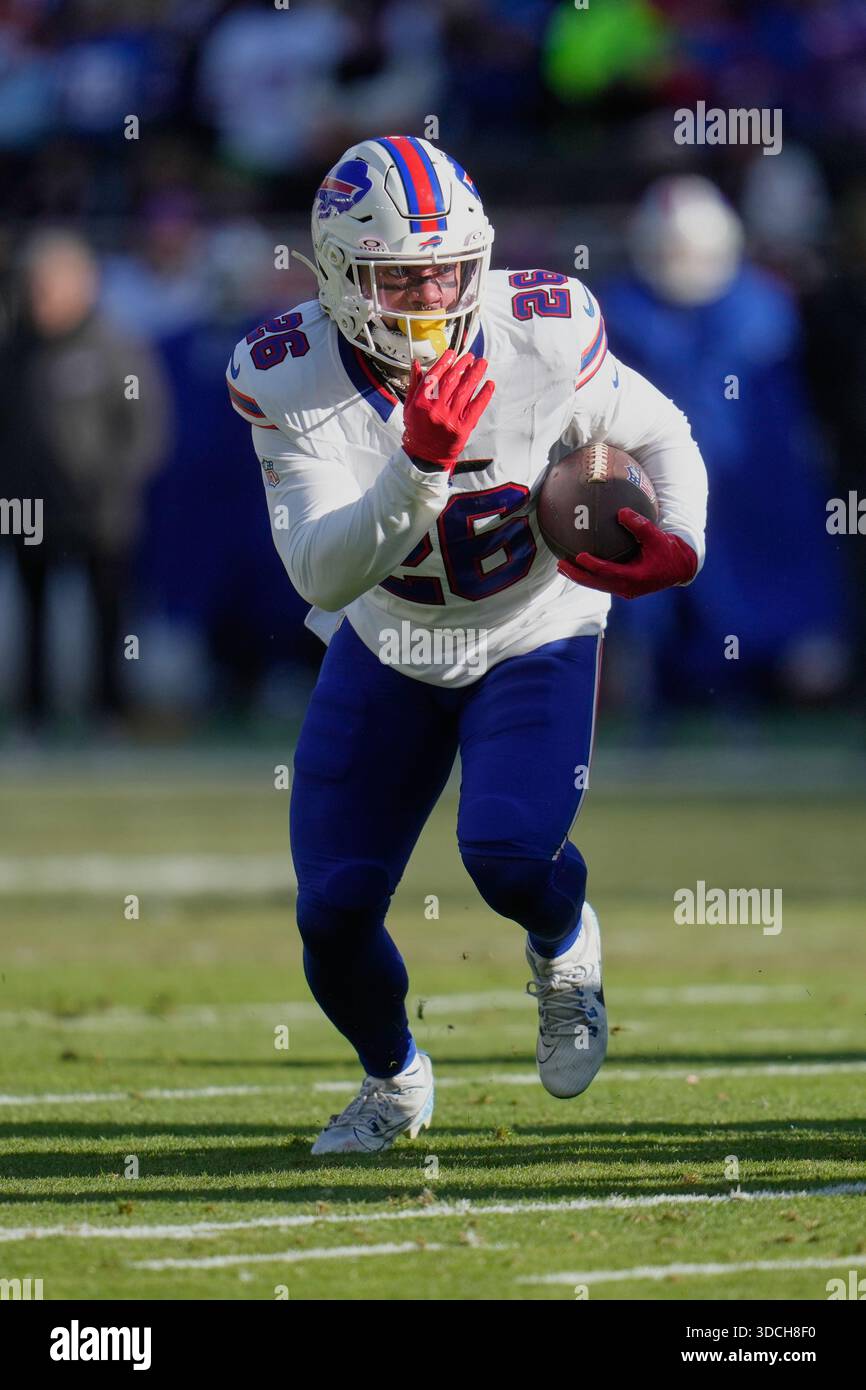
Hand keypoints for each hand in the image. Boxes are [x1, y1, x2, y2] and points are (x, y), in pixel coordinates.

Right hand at [402, 349, 494, 471]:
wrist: (425, 456)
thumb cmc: (417, 430)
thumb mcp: (409, 406)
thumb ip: (415, 384)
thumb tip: (417, 364)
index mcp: (421, 402)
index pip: (434, 376)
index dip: (445, 362)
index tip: (453, 354)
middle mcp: (436, 409)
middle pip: (452, 380)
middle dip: (463, 365)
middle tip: (470, 357)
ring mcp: (450, 419)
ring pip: (465, 391)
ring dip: (475, 375)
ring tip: (481, 364)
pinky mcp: (463, 428)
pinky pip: (476, 407)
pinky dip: (484, 394)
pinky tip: (489, 384)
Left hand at [558, 507, 697, 598]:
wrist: (680, 568)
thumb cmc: (670, 551)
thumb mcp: (658, 537)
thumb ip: (640, 525)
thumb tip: (621, 511)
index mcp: (635, 578)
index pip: (608, 572)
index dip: (592, 565)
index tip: (578, 555)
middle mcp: (627, 588)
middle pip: (596, 583)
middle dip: (577, 575)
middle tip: (560, 564)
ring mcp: (625, 590)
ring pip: (597, 585)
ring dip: (579, 577)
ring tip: (562, 567)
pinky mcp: (624, 588)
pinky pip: (602, 582)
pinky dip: (589, 575)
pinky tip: (578, 565)